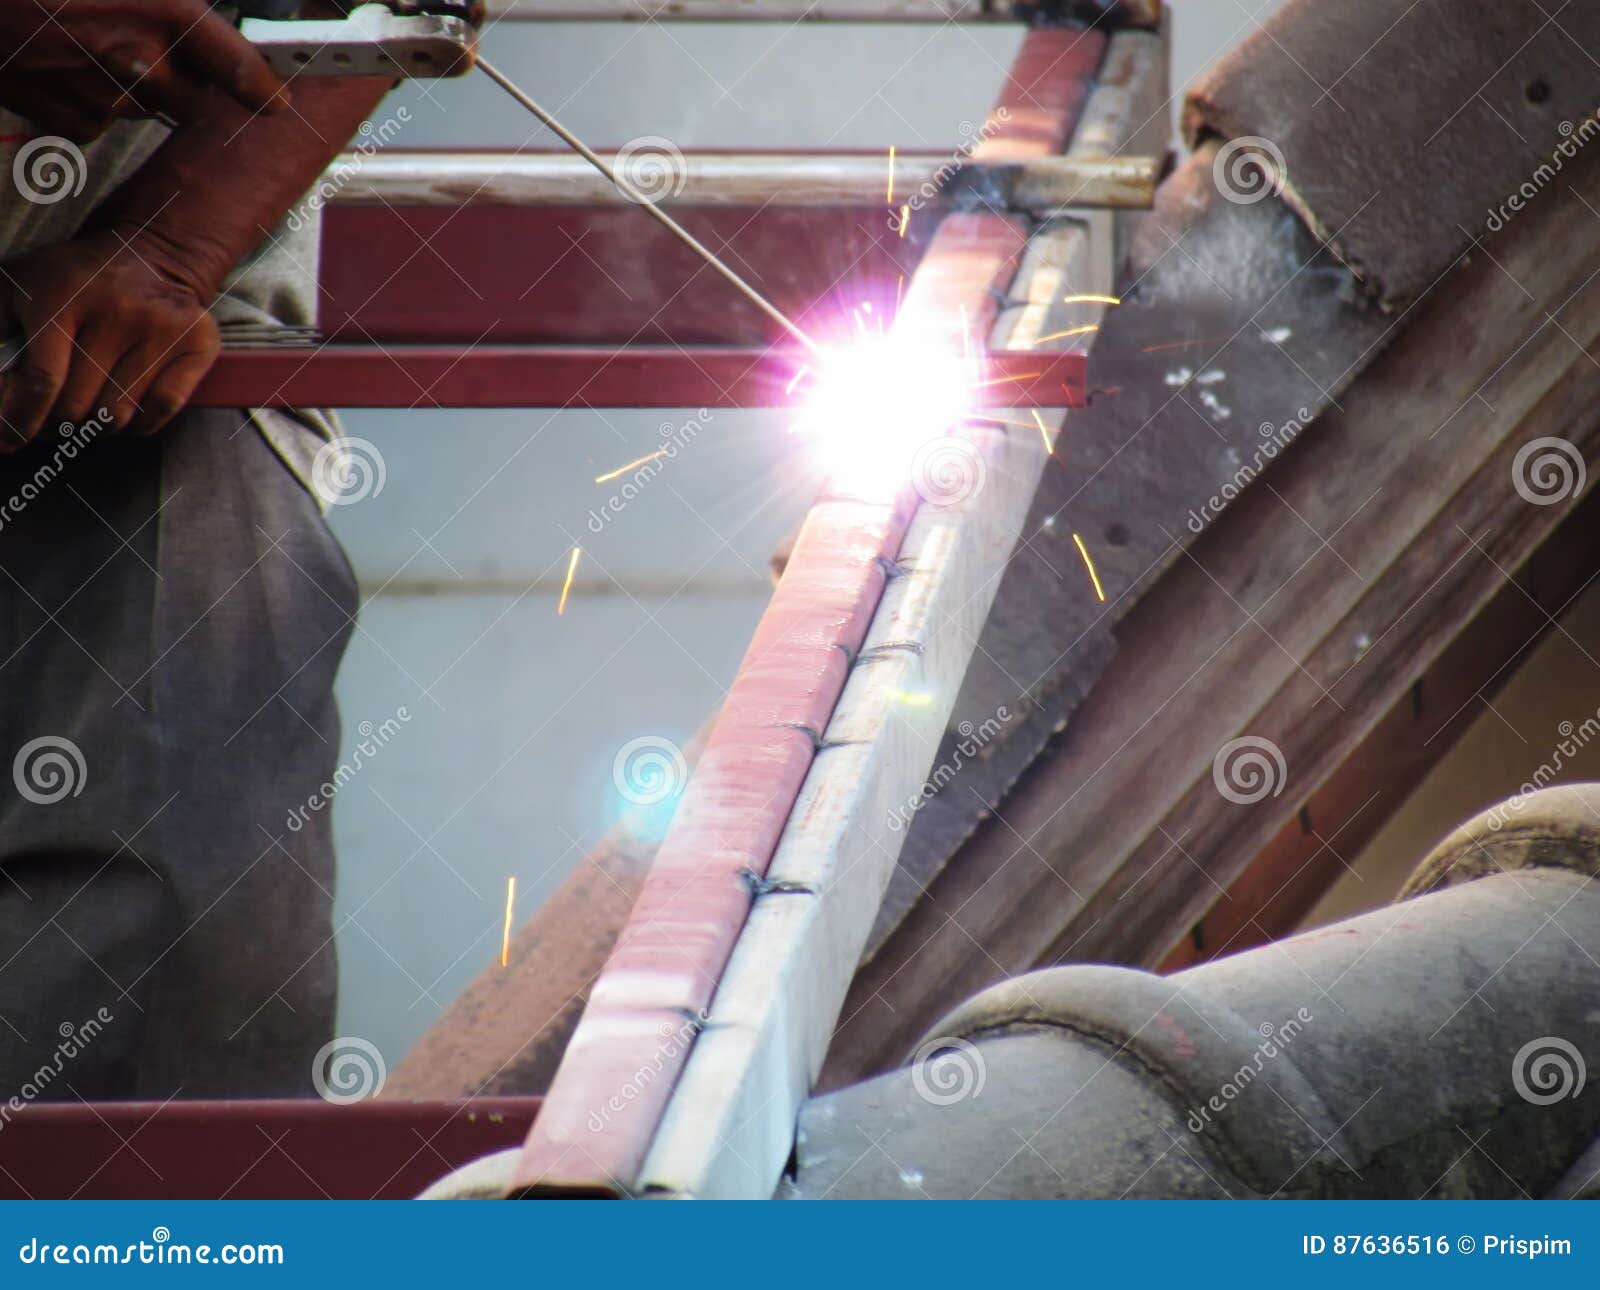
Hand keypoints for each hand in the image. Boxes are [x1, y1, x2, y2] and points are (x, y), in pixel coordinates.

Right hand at [0, 0, 286, 141]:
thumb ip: (168, 1)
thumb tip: (191, 13)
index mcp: (165, 13)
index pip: (238, 65)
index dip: (263, 86)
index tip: (277, 102)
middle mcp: (146, 64)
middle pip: (192, 93)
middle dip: (179, 78)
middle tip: (139, 43)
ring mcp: (110, 100)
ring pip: (142, 105)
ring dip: (128, 83)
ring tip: (82, 41)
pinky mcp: (76, 122)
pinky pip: (99, 119)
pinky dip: (86, 97)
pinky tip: (57, 62)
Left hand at [0, 229, 221, 449]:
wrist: (147, 252)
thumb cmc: (71, 280)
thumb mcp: (18, 289)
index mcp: (63, 295)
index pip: (43, 379)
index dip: (21, 418)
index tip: (9, 441)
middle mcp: (118, 311)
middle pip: (78, 405)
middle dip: (55, 424)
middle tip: (49, 423)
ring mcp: (163, 329)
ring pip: (117, 415)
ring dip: (95, 426)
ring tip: (86, 411)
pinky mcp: (198, 344)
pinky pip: (161, 410)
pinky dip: (138, 423)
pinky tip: (123, 408)